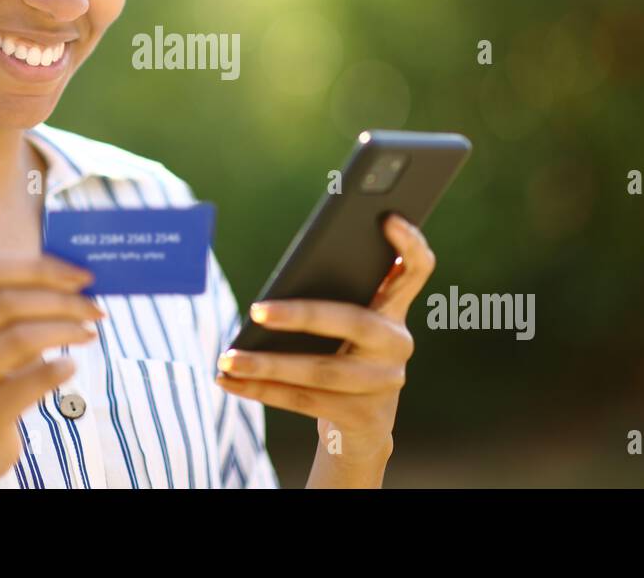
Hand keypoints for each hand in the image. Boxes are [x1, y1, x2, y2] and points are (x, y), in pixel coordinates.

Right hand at [0, 251, 103, 487]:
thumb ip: (13, 297)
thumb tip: (74, 274)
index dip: (39, 268)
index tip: (80, 276)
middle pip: (6, 303)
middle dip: (61, 300)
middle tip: (94, 307)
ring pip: (20, 338)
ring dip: (66, 329)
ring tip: (90, 332)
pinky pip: (31, 381)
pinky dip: (59, 368)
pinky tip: (70, 366)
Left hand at [214, 213, 436, 467]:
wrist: (361, 426)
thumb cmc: (343, 354)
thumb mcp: (347, 325)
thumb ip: (335, 294)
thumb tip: (286, 278)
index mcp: (394, 310)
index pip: (416, 270)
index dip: (410, 244)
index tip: (387, 218)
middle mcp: (398, 344)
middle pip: (353, 322)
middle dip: (301, 315)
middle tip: (256, 310)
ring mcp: (384, 383)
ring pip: (320, 371)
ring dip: (267, 365)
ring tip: (227, 358)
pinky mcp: (363, 417)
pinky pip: (304, 400)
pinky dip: (260, 390)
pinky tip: (227, 381)